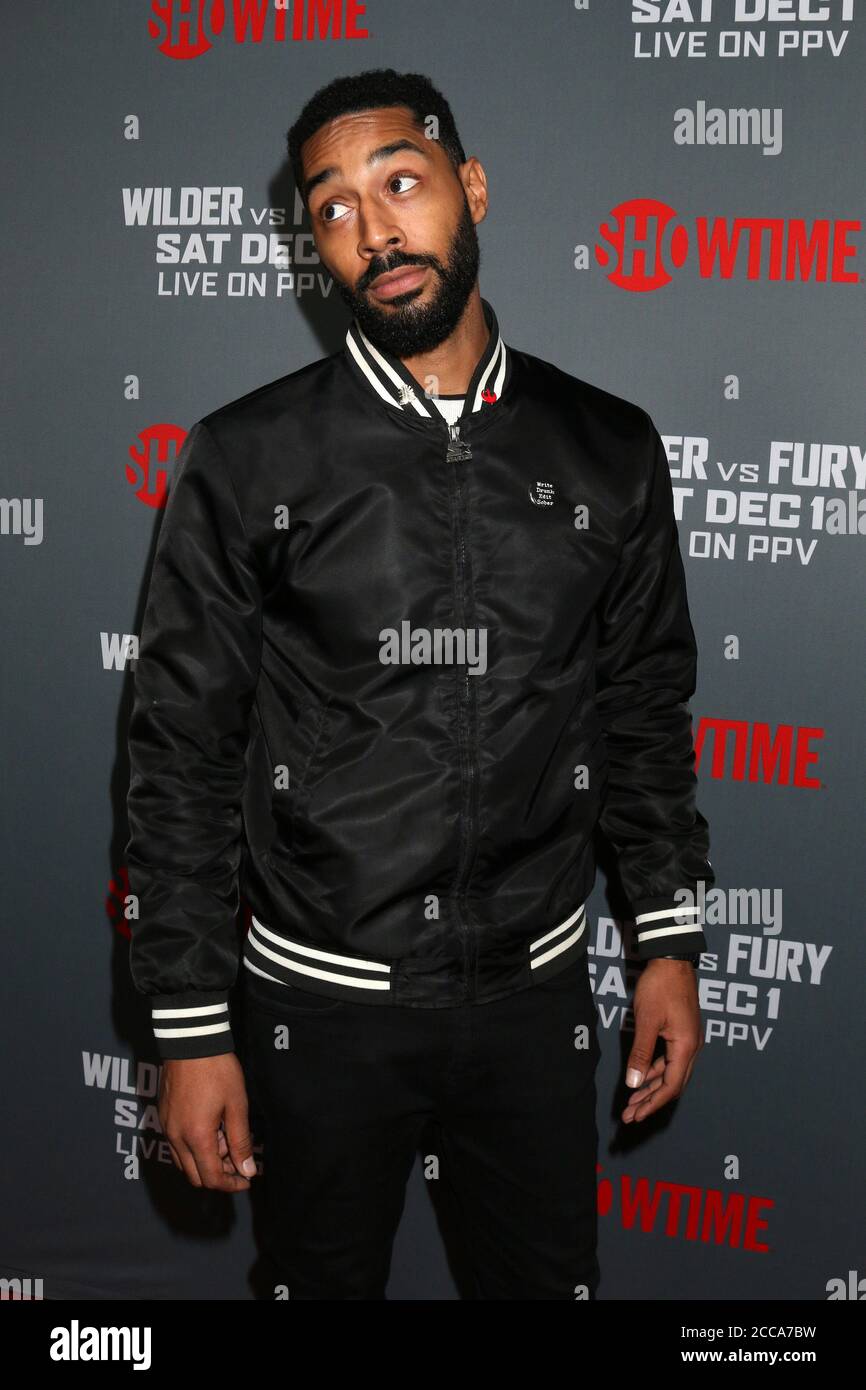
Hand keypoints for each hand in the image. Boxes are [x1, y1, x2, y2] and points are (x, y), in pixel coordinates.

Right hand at [158, 1053, 257, 1189]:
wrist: (191, 1042)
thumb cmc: (218, 1071)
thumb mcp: (236, 1105)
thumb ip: (241, 1141)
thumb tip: (247, 1170)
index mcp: (197, 1137)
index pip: (212, 1178)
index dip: (231, 1185)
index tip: (247, 1179)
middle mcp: (177, 1138)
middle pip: (195, 1177)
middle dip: (219, 1175)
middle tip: (239, 1159)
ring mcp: (167, 1128)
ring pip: (185, 1163)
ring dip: (205, 1162)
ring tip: (226, 1139)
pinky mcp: (163, 1117)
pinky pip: (177, 1146)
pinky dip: (194, 1148)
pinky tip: (210, 1129)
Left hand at [621, 959, 702, 1123]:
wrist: (673, 959)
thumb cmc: (660, 986)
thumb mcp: (647, 1021)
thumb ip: (641, 1053)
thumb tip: (634, 1084)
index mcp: (686, 1047)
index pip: (670, 1086)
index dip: (652, 1104)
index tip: (635, 1116)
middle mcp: (692, 1047)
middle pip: (673, 1084)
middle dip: (651, 1102)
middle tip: (630, 1116)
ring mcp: (689, 1040)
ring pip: (671, 1073)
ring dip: (652, 1088)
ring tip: (633, 1102)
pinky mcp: (683, 1032)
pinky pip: (670, 1060)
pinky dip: (656, 1071)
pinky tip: (643, 1077)